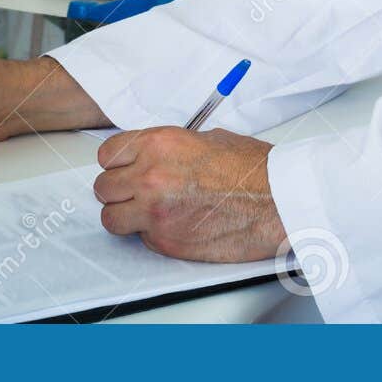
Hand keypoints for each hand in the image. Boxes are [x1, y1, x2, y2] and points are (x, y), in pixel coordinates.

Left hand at [93, 127, 285, 261]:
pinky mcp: (166, 242)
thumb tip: (153, 156)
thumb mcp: (206, 139)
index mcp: (158, 144)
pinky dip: (152, 235)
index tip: (125, 169)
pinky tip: (174, 225)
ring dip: (126, 216)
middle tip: (136, 193)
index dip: (117, 163)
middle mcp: (150, 176)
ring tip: (146, 213)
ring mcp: (155, 212)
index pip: (108, 155)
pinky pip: (140, 239)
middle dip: (119, 191)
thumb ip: (170, 149)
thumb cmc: (252, 170)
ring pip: (111, 218)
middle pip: (104, 187)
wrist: (277, 201)